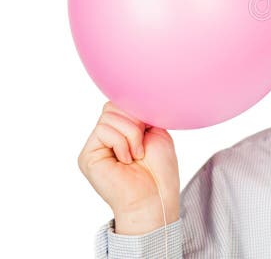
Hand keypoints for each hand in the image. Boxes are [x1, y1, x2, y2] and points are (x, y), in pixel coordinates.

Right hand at [77, 101, 179, 233]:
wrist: (156, 197)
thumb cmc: (160, 170)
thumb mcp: (155, 132)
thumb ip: (137, 114)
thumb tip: (124, 97)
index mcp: (121, 131)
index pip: (121, 103)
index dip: (137, 110)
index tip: (151, 127)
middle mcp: (105, 137)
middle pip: (112, 106)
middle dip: (135, 121)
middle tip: (143, 143)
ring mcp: (95, 146)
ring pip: (109, 116)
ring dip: (131, 133)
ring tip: (137, 154)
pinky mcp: (87, 156)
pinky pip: (103, 130)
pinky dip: (122, 142)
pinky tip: (127, 160)